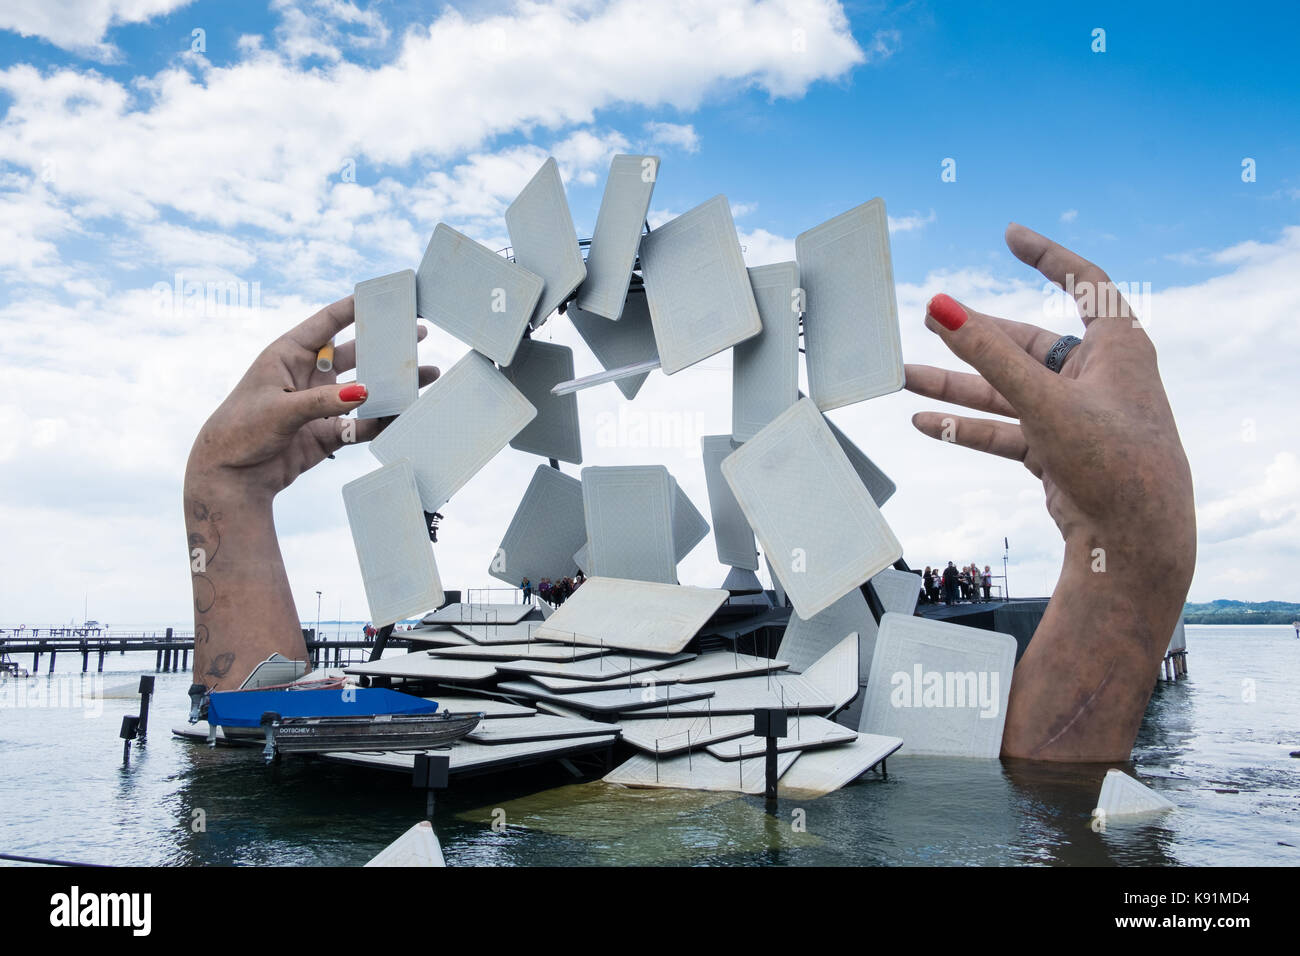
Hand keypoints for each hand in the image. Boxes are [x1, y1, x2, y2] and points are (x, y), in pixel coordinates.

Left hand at [186, 296, 439, 496]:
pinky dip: (383, 421)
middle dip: (385, 344)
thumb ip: (323, 401)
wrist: (230, 477)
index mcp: (287, 356)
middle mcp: (307, 376)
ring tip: (426, 374)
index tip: (385, 295)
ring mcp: (320, 404)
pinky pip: (361, 424)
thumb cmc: (241, 431)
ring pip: (365, 389)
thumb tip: (367, 392)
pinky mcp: (327, 433)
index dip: (354, 307)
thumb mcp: (280, 410)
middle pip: (355, 354)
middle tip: (418, 332)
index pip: (326, 323)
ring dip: (393, 383)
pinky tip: (406, 415)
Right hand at [904, 224, 1195, 760]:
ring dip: (957, 385)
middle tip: (928, 320)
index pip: (1083, 282)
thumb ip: (986, 354)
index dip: (1046, 256)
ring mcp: (1076, 417)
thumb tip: (938, 306)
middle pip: (1026, 343)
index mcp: (1117, 347)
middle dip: (974, 337)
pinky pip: (1004, 430)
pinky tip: (925, 421)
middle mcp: (1098, 377)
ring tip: (904, 376)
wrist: (1135, 545)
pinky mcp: (1059, 453)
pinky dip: (967, 426)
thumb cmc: (1114, 464)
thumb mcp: (1043, 399)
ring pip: (1006, 390)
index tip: (1010, 236)